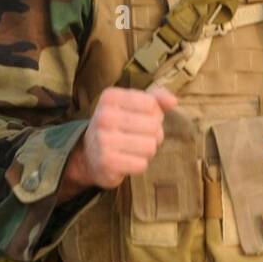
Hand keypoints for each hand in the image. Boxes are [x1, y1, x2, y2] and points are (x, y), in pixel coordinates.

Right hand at [62, 86, 178, 193]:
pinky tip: (128, 160)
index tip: (141, 119)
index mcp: (110, 97)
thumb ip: (156, 98)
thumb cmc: (119, 125)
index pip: (151, 104)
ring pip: (150, 146)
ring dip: (148, 151)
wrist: (89, 154)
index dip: (154, 115)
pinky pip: (141, 164)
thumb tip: (173, 101)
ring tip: (134, 149)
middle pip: (153, 126)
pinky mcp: (106, 163)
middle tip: (140, 137)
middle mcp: (103, 116)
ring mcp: (103, 140)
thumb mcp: (133, 105)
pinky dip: (139, 164)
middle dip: (154, 134)